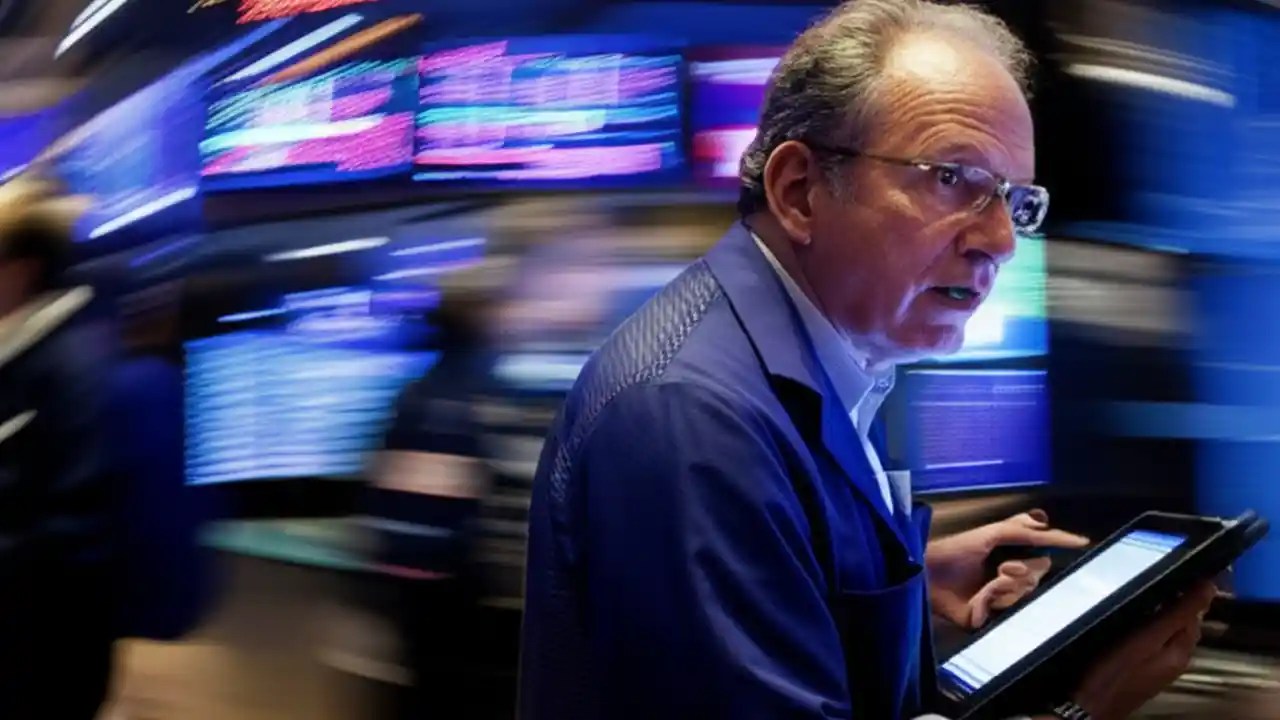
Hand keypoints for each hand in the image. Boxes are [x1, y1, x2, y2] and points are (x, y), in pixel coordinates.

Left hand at [926, 510, 1088, 628]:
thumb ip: (1019, 529)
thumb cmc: (955, 550)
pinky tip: (981, 595)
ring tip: (993, 579)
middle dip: (1027, 571)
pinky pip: (1005, 611)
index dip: (1058, 547)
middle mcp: (1006, 579)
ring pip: (1024, 594)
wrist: (926, 572)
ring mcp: (997, 600)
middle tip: (1006, 567)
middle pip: (1037, 576)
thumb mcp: (989, 535)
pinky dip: (995, 599)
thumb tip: (1046, 522)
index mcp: (1008, 558)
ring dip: (1010, 586)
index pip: (1040, 555)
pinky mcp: (987, 618)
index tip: (1083, 542)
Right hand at [1071, 581, 1216, 719]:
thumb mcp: (1148, 637)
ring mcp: (1156, 662)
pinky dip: (1141, 622)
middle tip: (1147, 575)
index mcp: (1181, 650)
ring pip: (1162, 626)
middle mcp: (1173, 657)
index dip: (1188, 586)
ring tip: (1134, 589)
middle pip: (1179, 618)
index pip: (1196, 610)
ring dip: (1153, 608)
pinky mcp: (1138, 664)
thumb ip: (1178, 614)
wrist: (1086, 703)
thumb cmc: (1114, 670)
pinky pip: (1147, 636)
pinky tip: (1125, 614)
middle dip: (1169, 597)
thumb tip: (1207, 587)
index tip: (1173, 564)